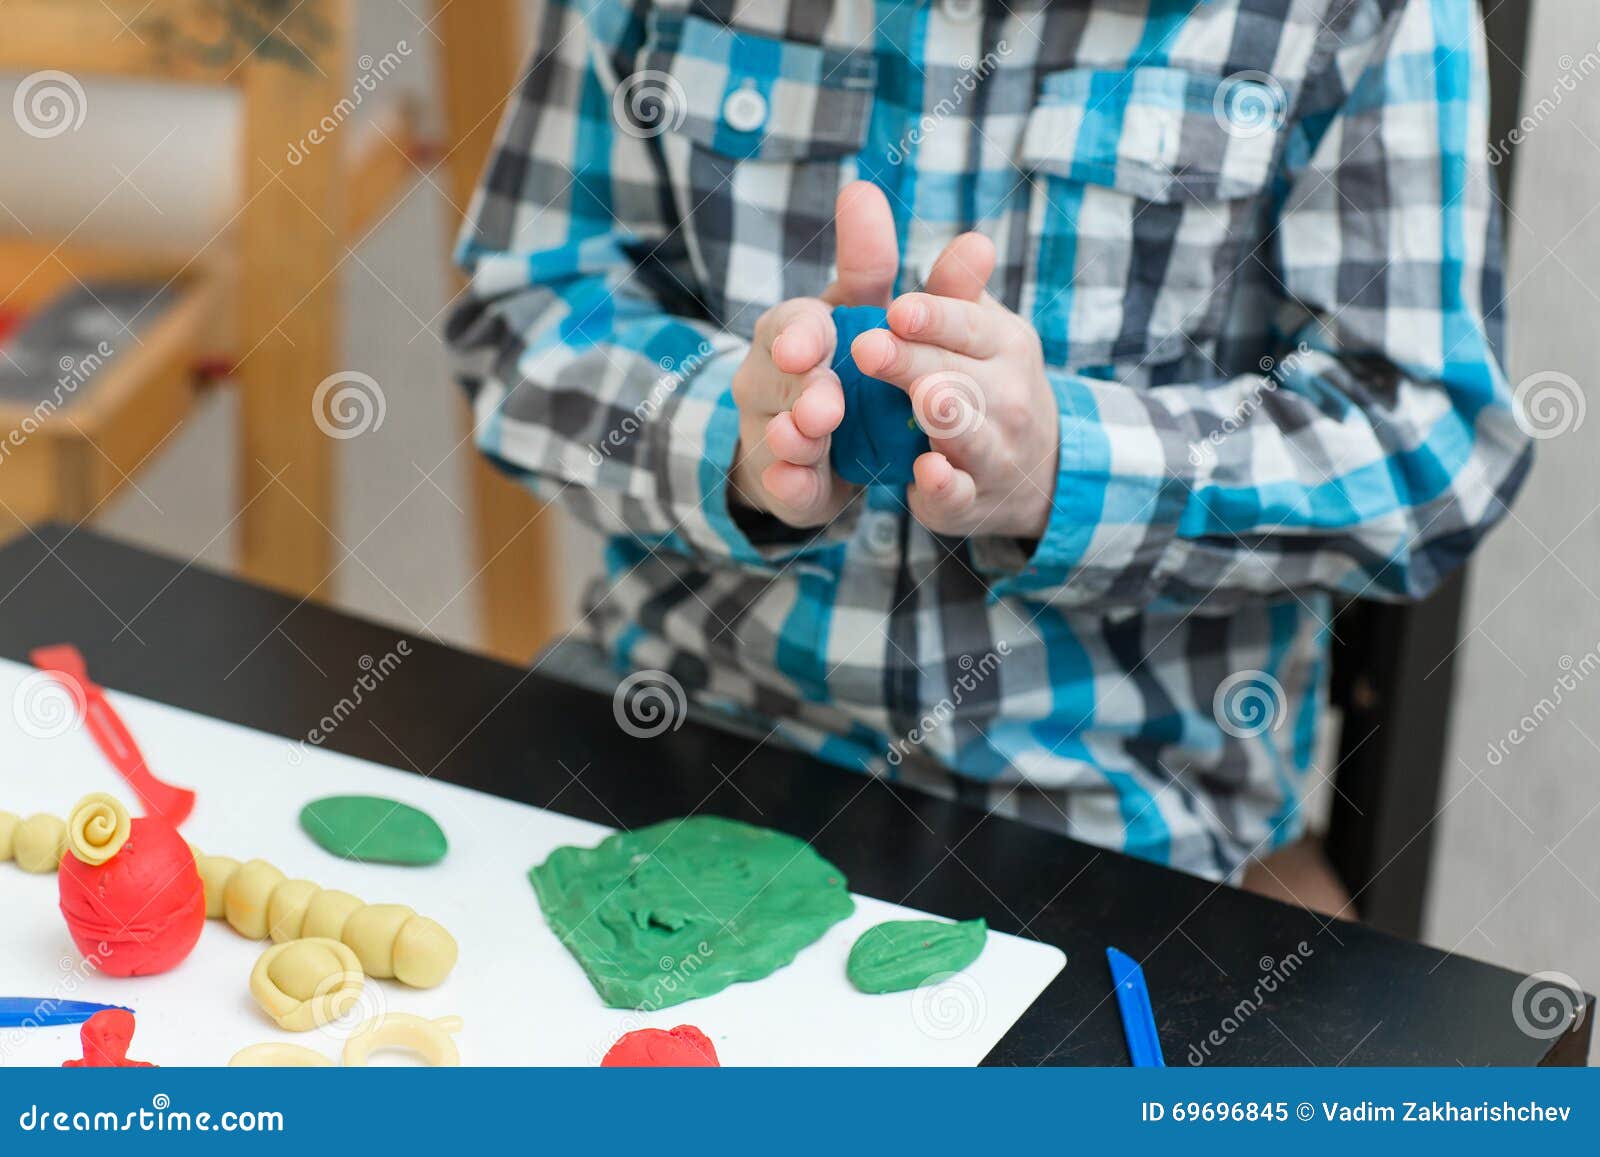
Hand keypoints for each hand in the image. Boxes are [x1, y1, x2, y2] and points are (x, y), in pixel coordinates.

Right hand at [730, 182, 899, 526]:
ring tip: (812, 436)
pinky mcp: (782, 482)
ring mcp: (769, 431)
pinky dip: (788, 484)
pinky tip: (797, 483)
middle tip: (825, 401)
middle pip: (780, 380)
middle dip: (801, 389)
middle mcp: (769, 378)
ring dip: (794, 435)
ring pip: (776, 432)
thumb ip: (894, 272)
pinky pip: (781, 484)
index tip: (812, 346)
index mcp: (794, 330)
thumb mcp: (873, 313)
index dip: (800, 335)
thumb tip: (929, 218)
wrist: (830, 443)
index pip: (792, 324)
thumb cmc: (851, 362)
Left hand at [848, 233, 1060, 539]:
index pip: (968, 325)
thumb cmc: (985, 379)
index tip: (896, 308)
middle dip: (915, 362)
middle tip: (868, 348)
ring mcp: (993, 452)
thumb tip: (972, 239)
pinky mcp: (971, 500)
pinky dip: (945, 487)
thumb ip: (957, 287)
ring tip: (921, 398)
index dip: (933, 317)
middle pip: (957, 376)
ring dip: (945, 418)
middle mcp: (1006, 397)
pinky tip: (926, 474)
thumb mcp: (975, 329)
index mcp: (1001, 344)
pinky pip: (959, 494)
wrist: (1034, 469)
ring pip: (969, 434)